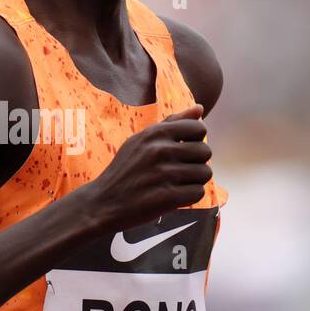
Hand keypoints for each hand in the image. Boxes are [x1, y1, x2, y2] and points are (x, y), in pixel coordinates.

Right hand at [86, 105, 212, 230]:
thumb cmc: (126, 170)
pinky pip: (199, 193)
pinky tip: (173, 196)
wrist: (103, 203)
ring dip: (194, 181)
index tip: (182, 151)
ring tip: (175, 184)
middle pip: (205, 151)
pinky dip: (189, 197)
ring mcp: (164, 174)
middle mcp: (160, 151)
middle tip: (179, 171)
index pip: (198, 128)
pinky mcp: (168, 197)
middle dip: (197, 162)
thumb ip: (171, 123)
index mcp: (155, 134)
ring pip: (205, 173)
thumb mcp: (141, 140)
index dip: (195, 140)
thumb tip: (200, 107)